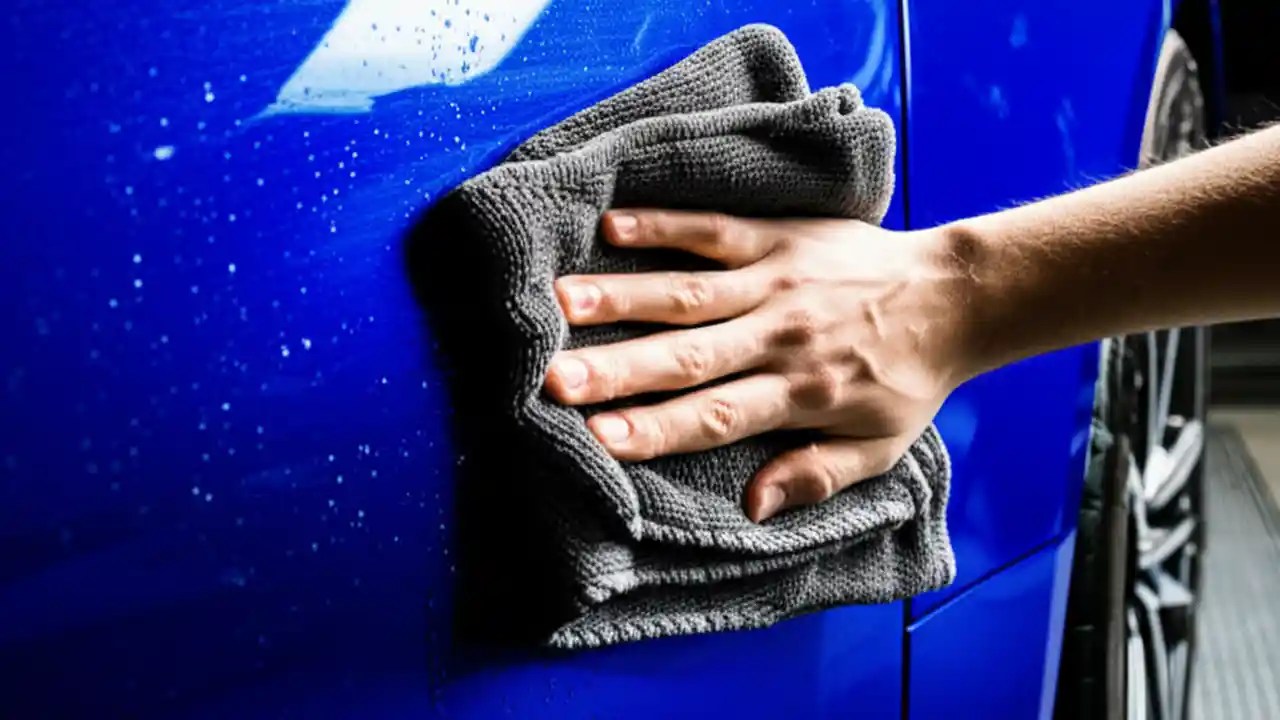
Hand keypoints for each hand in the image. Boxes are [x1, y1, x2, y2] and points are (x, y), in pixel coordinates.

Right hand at [544, 210, 976, 521]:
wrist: (955, 295)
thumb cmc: (907, 379)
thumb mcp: (879, 447)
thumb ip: (815, 475)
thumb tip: (752, 505)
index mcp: (801, 393)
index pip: (717, 416)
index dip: (657, 429)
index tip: (599, 437)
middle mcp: (781, 338)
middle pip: (690, 356)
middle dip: (620, 368)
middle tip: (554, 375)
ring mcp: (777, 282)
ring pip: (691, 292)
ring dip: (624, 295)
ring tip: (562, 298)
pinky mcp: (780, 238)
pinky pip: (716, 230)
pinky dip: (666, 226)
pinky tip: (614, 224)